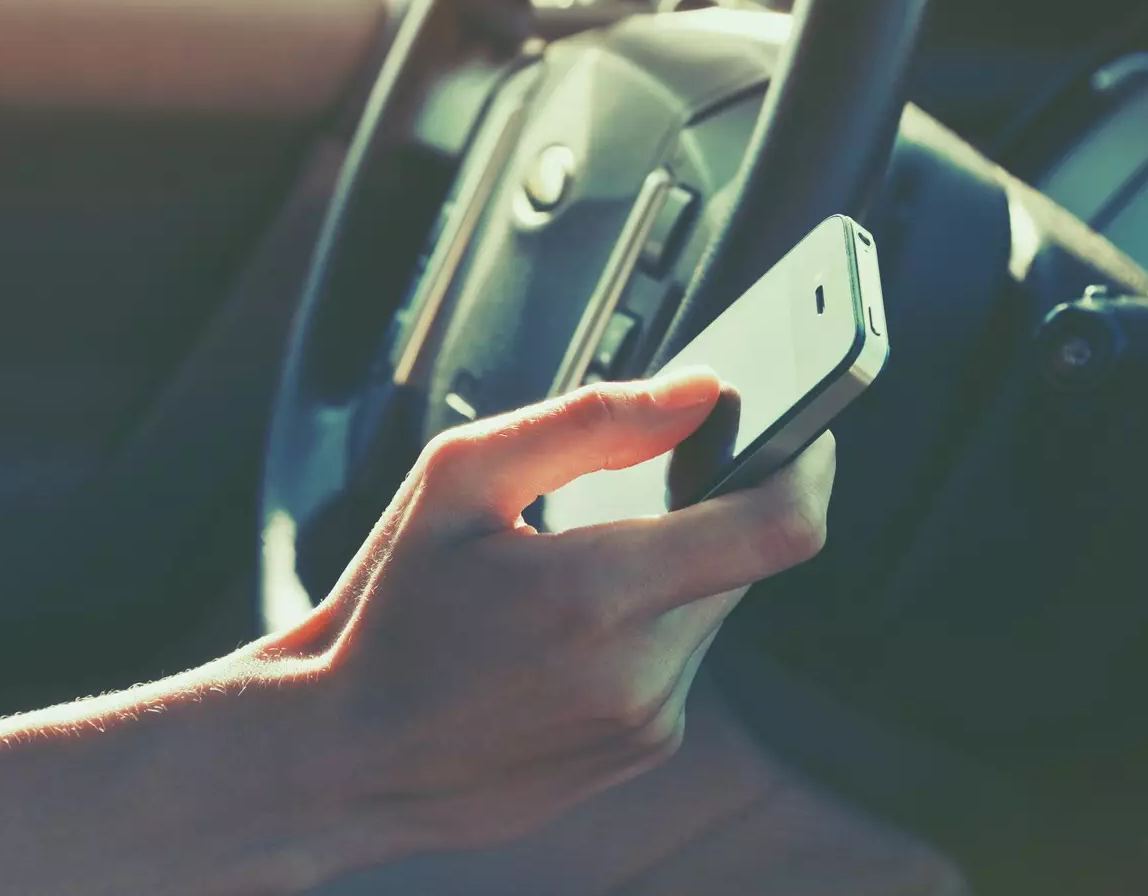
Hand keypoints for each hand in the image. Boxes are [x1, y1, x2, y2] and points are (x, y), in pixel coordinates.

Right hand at [277, 368, 836, 855]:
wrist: (340, 757)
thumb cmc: (387, 613)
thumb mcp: (457, 481)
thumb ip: (587, 423)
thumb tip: (696, 391)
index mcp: (594, 597)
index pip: (776, 526)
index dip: (807, 461)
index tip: (802, 422)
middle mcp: (639, 675)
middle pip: (745, 559)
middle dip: (716, 505)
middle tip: (657, 470)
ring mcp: (646, 726)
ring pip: (713, 609)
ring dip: (676, 569)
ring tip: (580, 561)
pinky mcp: (642, 752)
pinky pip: (683, 660)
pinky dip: (650, 623)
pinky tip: (572, 623)